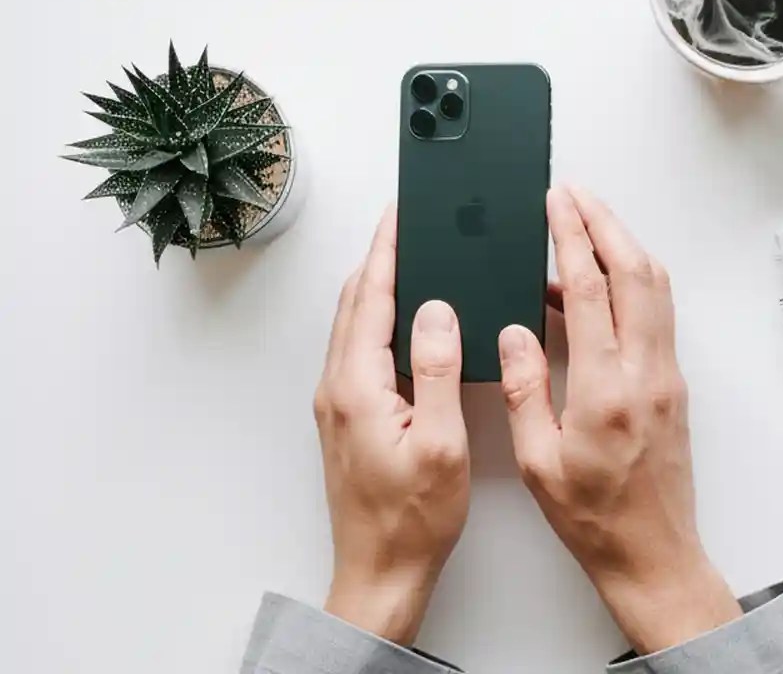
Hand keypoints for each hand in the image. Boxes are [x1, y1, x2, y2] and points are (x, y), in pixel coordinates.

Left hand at [313, 206, 469, 644]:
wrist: (381, 570)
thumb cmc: (413, 519)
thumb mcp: (442, 442)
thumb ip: (439, 370)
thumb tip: (438, 311)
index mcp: (357, 388)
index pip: (370, 299)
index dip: (388, 252)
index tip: (402, 215)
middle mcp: (337, 389)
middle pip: (354, 304)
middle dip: (380, 259)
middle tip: (407, 226)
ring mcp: (336, 404)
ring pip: (353, 325)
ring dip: (376, 287)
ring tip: (408, 260)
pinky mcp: (346, 418)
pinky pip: (357, 350)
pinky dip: (377, 319)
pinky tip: (403, 320)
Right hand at [498, 186, 742, 653]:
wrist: (654, 553)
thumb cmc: (595, 519)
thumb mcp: (538, 461)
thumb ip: (524, 390)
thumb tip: (516, 332)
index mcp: (607, 391)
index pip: (589, 292)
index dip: (572, 238)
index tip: (558, 204)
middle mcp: (647, 374)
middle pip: (636, 273)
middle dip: (606, 223)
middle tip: (576, 194)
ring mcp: (667, 376)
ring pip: (655, 289)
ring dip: (625, 247)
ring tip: (589, 223)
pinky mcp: (674, 384)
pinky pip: (657, 315)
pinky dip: (633, 283)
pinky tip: (600, 285)